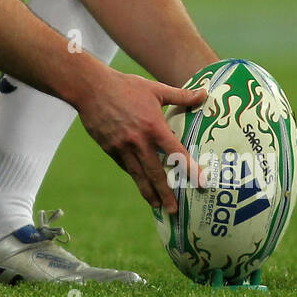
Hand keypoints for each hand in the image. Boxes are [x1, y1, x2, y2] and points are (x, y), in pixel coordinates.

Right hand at [78, 70, 206, 213]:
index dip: (190, 169)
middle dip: (166, 193)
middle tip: (175, 210)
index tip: (201, 183)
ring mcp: (123, 147)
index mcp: (154, 127)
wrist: (91, 88)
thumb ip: (181, 96)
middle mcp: (139, 141)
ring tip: (157, 206)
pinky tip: (141, 183)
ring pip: (138, 175)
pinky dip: (134, 176)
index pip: (176, 153)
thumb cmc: (126, 86)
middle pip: (156, 173)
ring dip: (148, 193)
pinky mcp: (110, 148)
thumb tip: (205, 93)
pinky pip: (125, 166)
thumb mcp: (156, 89)